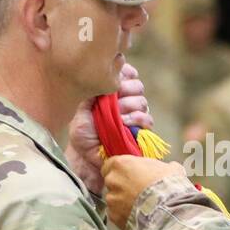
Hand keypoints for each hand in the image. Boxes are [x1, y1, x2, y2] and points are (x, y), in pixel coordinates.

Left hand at [65, 63, 154, 194]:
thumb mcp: (81, 110)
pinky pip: (147, 119)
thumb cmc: (82, 133)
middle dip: (127, 89)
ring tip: (117, 114)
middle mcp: (126, 101)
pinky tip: (124, 123)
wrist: (87, 156)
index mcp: (112, 92)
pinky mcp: (141, 131)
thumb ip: (91, 93)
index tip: (116, 78)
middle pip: (137, 85)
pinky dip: (137, 119)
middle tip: (115, 97)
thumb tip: (100, 78)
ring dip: (130, 105)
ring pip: (142, 101)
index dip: (125, 73)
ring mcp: (134, 115)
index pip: (127, 73)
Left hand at [101, 155, 185, 228]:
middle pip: (111, 181)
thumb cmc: (168, 187)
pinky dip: (123, 214)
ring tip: (139, 205)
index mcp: (122, 164)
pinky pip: (116, 213)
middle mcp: (112, 180)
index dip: (121, 170)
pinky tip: (136, 215)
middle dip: (122, 185)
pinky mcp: (113, 216)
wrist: (167, 212)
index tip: (129, 174)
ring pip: (113, 198)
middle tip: (137, 190)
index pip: (111, 164)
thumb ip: (163, 167)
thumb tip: (171, 169)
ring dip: (122, 201)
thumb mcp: (171, 169)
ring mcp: (112, 199)